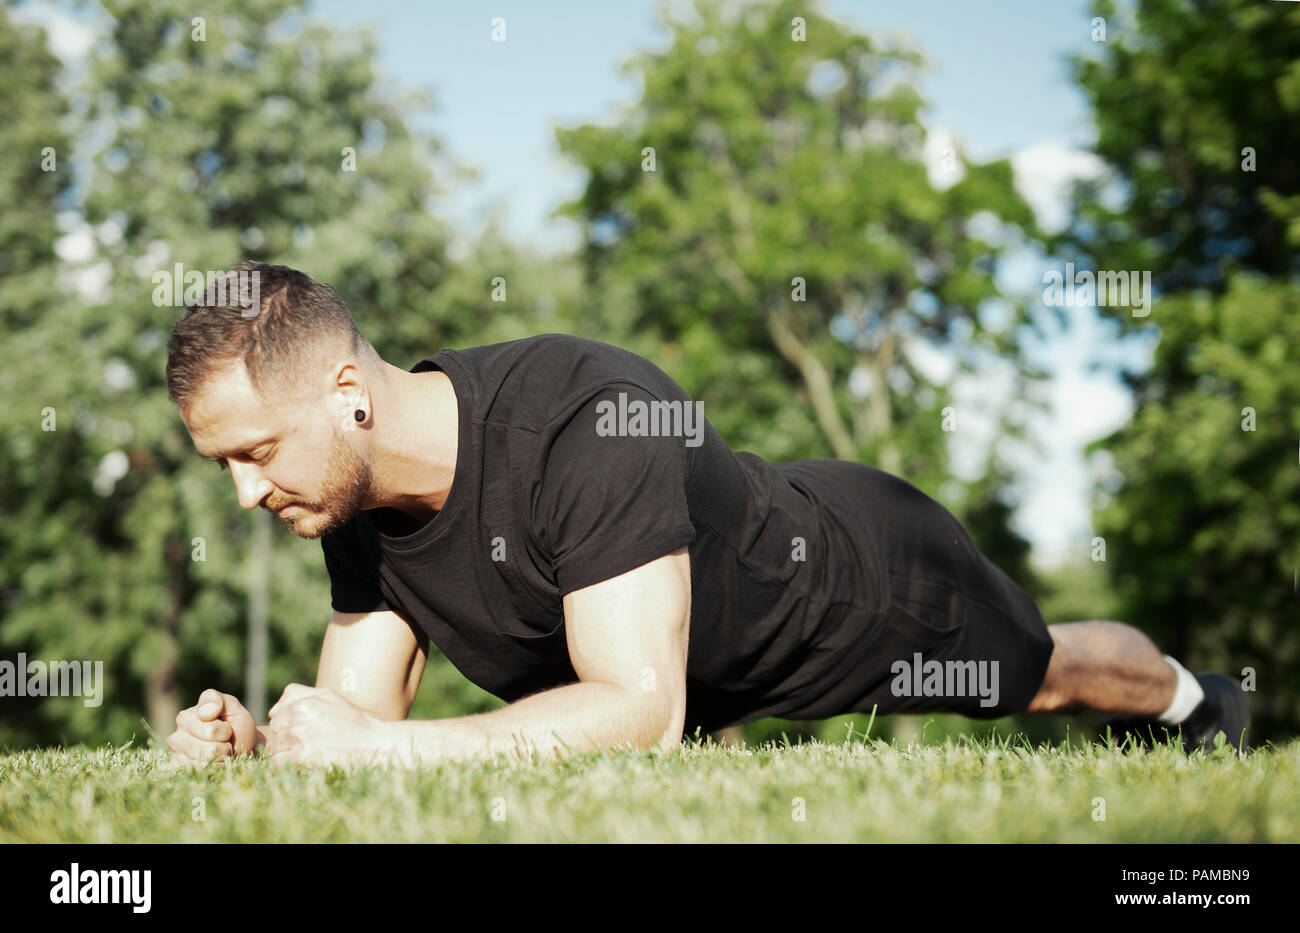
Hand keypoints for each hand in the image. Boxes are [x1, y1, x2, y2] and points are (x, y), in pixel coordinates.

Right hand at [165, 688, 258, 767]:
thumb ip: (217, 700)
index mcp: (185, 717)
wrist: (241, 745)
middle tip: (224, 741)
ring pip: (207, 763)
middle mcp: (176, 737)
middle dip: (224, 746)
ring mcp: (176, 757)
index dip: (225, 731)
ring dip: (221, 758)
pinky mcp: (179, 772)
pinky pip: (201, 773)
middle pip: (210, 750)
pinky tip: (212, 762)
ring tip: (219, 751)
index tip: (225, 726)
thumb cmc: (235, 724)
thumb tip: (205, 713)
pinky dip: (214, 768)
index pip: (211, 730)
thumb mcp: (231, 706)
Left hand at [265, 683, 390, 767]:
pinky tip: (305, 762)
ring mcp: (299, 739)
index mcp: (303, 703)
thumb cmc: (352, 721)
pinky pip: (278, 763)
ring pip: (275, 749)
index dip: (288, 726)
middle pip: (275, 733)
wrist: (374, 744)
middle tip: (309, 743)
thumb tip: (272, 711)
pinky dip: (287, 765)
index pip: (277, 717)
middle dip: (286, 740)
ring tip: (309, 753)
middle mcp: (299, 719)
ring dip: (287, 753)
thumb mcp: (329, 697)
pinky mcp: (301, 758)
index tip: (306, 731)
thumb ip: (298, 694)